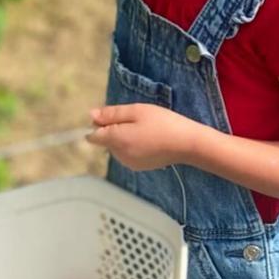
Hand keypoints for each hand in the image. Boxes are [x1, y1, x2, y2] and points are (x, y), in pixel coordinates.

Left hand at [85, 103, 199, 170]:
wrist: (187, 144)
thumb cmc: (162, 123)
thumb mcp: (137, 111)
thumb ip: (112, 114)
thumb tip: (91, 116)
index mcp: (116, 140)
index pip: (94, 136)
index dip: (99, 124)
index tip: (116, 116)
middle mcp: (119, 155)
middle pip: (106, 141)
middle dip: (115, 129)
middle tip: (137, 118)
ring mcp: (129, 163)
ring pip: (117, 147)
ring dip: (125, 137)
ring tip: (146, 128)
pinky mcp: (140, 167)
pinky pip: (128, 153)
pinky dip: (134, 145)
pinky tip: (150, 139)